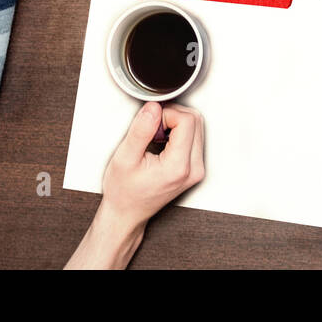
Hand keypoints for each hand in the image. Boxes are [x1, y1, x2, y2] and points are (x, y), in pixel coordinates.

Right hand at [100, 102, 205, 228]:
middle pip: (195, 121)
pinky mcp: (195, 168)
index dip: (166, 114)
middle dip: (172, 117)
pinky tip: (162, 144)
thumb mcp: (124, 158)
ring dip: (175, 124)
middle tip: (151, 132)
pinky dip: (178, 133)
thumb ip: (141, 130)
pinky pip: (194, 137)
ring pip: (197, 127)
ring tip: (155, 140)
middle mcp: (194, 169)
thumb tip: (153, 108)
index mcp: (178, 167)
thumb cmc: (124, 192)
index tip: (150, 125)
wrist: (127, 213)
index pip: (187, 120)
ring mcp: (197, 169)